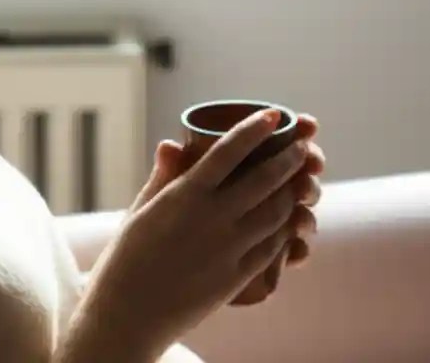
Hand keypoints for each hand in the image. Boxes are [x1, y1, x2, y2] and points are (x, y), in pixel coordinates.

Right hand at [128, 113, 323, 279]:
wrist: (129, 314)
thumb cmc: (127, 259)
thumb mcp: (140, 210)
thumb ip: (163, 177)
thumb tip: (172, 143)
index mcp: (184, 195)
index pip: (228, 151)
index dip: (254, 129)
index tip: (273, 115)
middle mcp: (211, 218)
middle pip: (264, 179)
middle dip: (288, 158)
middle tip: (301, 146)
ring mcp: (228, 249)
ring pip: (275, 213)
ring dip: (292, 193)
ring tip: (299, 182)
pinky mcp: (237, 276)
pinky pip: (271, 247)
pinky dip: (284, 230)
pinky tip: (288, 222)